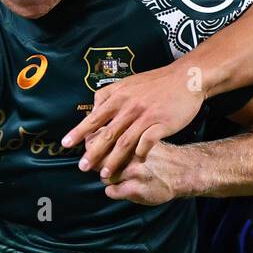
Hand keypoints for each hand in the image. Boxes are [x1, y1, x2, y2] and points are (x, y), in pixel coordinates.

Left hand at [64, 64, 205, 179]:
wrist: (186, 78)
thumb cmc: (157, 83)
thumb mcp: (129, 83)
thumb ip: (110, 95)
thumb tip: (93, 108)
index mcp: (119, 96)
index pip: (94, 117)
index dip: (79, 132)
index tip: (66, 144)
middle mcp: (129, 106)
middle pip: (106, 133)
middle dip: (92, 152)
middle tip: (82, 167)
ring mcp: (146, 115)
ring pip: (124, 142)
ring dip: (113, 160)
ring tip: (104, 174)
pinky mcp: (162, 123)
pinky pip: (147, 142)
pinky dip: (140, 154)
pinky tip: (135, 163)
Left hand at [101, 141, 189, 206]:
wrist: (184, 171)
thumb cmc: (162, 154)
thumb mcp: (145, 135)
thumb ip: (125, 133)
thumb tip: (98, 131)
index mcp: (134, 137)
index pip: (102, 137)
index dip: (94, 143)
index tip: (93, 146)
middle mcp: (132, 154)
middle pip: (100, 157)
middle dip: (97, 161)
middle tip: (105, 164)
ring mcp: (134, 172)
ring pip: (105, 176)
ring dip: (108, 177)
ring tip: (119, 176)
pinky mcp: (136, 189)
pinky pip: (112, 191)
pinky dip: (113, 191)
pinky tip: (123, 188)